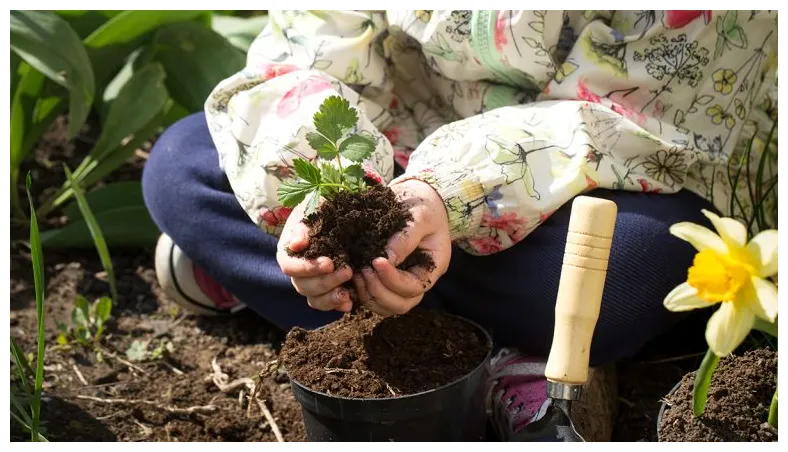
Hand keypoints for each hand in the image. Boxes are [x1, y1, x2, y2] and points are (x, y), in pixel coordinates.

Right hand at [276, 199, 353, 312]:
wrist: (340, 212)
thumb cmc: (323, 207)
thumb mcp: (314, 207)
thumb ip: (305, 225)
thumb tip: (296, 244)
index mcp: (289, 251)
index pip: (289, 266)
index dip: (307, 268)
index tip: (328, 263)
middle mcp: (298, 270)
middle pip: (303, 286)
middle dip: (325, 282)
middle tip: (348, 271)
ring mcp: (312, 282)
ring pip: (314, 299)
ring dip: (330, 298)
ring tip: (347, 292)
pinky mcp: (328, 289)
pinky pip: (327, 304)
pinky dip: (337, 305)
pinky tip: (350, 302)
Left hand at [353, 179, 450, 315]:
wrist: (416, 197)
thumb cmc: (423, 205)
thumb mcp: (420, 215)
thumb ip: (406, 237)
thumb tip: (387, 258)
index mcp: (432, 267)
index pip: (414, 287)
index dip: (393, 279)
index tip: (375, 261)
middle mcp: (417, 280)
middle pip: (401, 305)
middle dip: (378, 292)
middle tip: (362, 271)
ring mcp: (401, 282)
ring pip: (386, 306)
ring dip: (368, 295)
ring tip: (355, 273)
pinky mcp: (385, 278)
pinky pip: (373, 297)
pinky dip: (360, 292)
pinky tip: (350, 275)